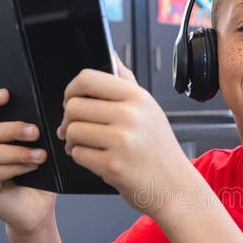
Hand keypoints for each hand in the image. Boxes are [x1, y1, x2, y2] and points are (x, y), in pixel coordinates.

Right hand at [0, 89, 55, 233]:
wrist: (37, 211)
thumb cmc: (39, 181)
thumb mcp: (40, 153)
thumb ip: (36, 137)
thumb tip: (46, 120)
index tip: (7, 93)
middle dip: (15, 129)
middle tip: (36, 132)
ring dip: (19, 152)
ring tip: (40, 156)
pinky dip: (14, 168)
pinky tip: (30, 168)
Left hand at [57, 57, 189, 211]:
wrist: (174, 188)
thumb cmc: (159, 150)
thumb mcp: (149, 110)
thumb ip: (127, 82)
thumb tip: (110, 54)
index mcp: (138, 97)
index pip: (88, 78)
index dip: (71, 89)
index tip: (71, 99)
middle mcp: (131, 116)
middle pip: (74, 105)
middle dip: (68, 120)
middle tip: (74, 128)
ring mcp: (122, 141)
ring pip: (73, 130)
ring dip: (72, 141)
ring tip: (85, 146)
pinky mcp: (113, 165)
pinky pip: (78, 154)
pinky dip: (81, 158)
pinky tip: (95, 159)